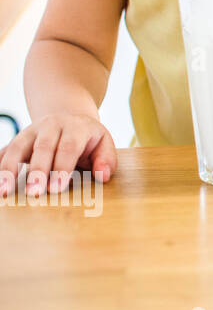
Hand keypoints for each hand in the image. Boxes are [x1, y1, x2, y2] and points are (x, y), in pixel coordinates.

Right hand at [0, 113, 116, 197]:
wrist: (68, 116)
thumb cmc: (88, 137)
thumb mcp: (104, 142)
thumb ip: (106, 159)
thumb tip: (103, 176)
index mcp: (75, 127)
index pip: (68, 147)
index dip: (62, 167)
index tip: (56, 188)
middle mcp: (51, 126)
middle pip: (43, 147)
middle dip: (37, 171)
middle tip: (34, 193)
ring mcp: (31, 131)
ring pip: (18, 147)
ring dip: (9, 169)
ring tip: (5, 191)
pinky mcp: (17, 139)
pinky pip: (4, 150)